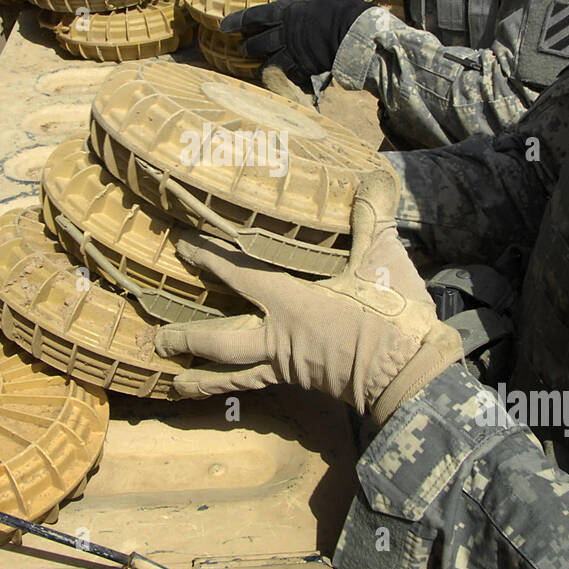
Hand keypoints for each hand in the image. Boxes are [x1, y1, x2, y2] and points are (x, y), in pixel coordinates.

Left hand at [155, 170, 463, 423]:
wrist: (412, 374)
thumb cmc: (393, 316)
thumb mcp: (383, 259)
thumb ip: (371, 216)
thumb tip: (372, 174)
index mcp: (291, 303)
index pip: (238, 274)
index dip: (207, 256)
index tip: (180, 242)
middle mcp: (278, 338)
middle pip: (221, 341)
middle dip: (187, 339)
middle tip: (157, 337)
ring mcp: (287, 366)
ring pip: (234, 376)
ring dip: (204, 378)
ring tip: (175, 382)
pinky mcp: (302, 385)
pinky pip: (259, 387)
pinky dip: (238, 389)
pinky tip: (225, 394)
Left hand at [223, 0, 370, 85]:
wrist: (354, 34)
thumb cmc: (339, 6)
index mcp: (285, 12)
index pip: (253, 16)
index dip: (237, 21)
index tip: (224, 26)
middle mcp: (284, 34)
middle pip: (257, 43)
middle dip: (247, 46)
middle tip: (243, 47)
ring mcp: (293, 52)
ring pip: (268, 60)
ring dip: (260, 62)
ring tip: (257, 64)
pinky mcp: (304, 66)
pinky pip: (286, 73)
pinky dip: (282, 74)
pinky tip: (280, 74)